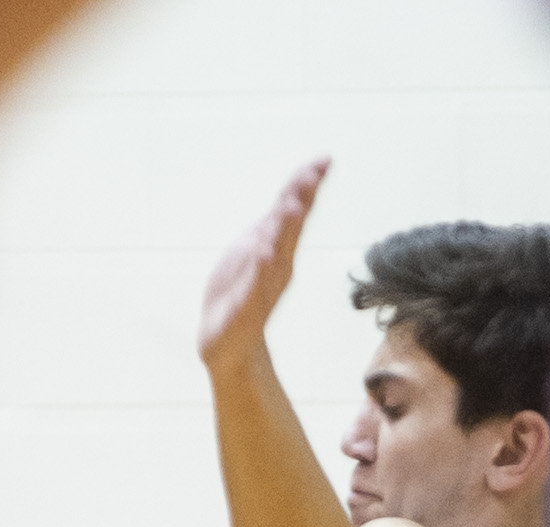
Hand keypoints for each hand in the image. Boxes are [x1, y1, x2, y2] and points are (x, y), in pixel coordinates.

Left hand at [200, 158, 325, 375]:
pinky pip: (254, 286)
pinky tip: (265, 253)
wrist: (225, 342)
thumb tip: (293, 195)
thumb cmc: (239, 291)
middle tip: (312, 175)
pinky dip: (259, 270)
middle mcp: (277, 263)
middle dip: (301, 200)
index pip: (295, 209)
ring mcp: (263, 285)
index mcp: (278, 245)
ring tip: (289, 206)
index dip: (307, 184)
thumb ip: (273, 224)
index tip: (324, 160)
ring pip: (276, 252)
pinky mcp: (245, 309)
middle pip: (291, 226)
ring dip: (283, 230)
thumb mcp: (255, 249)